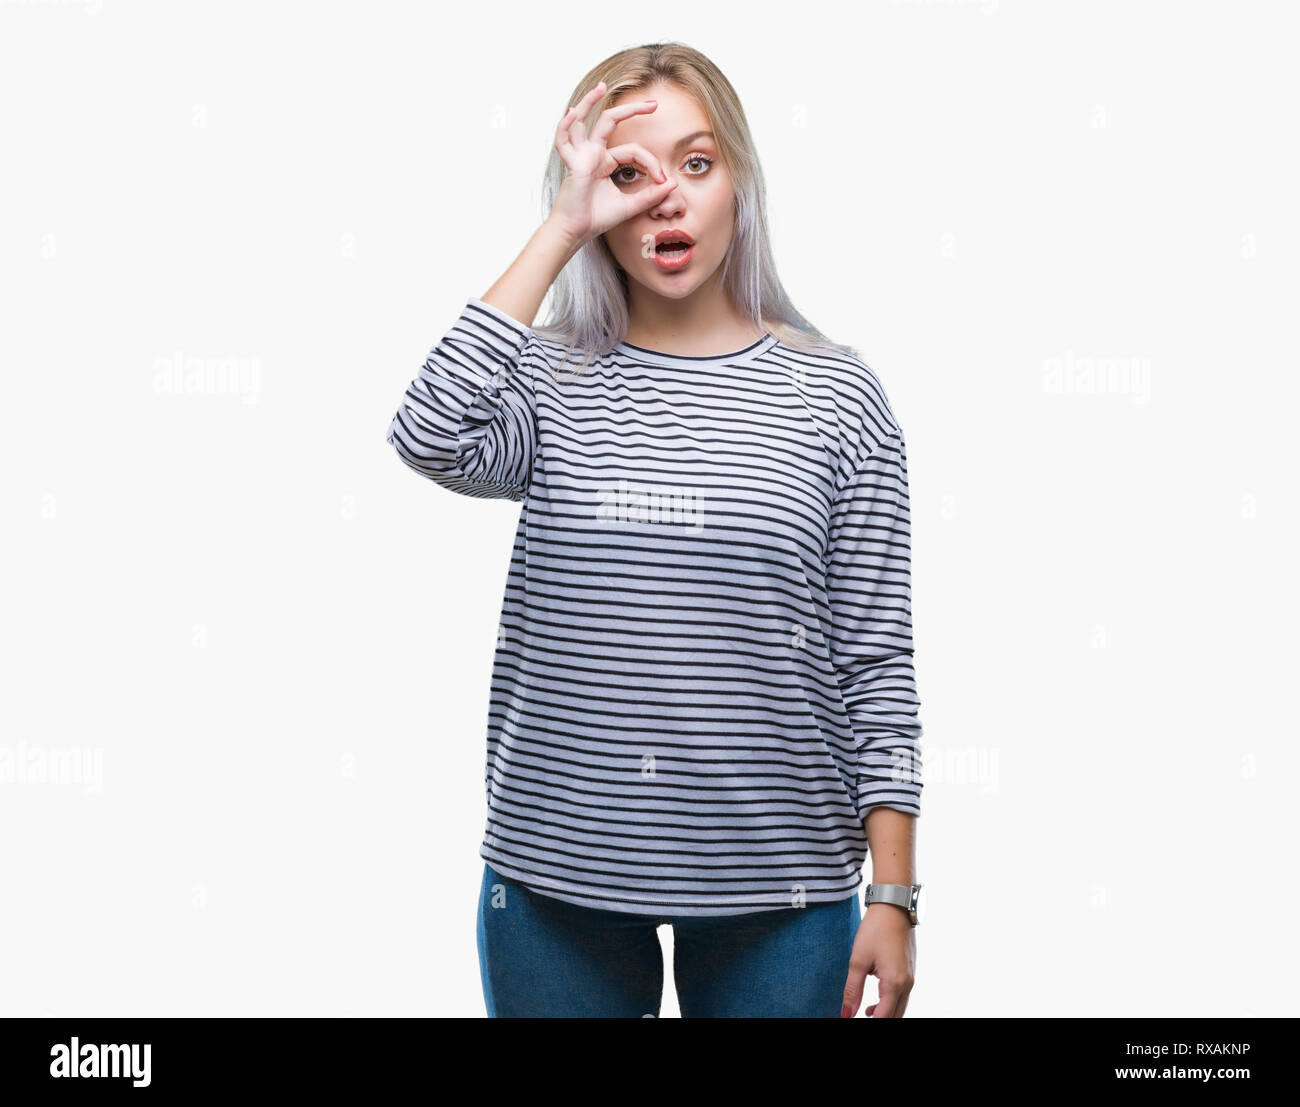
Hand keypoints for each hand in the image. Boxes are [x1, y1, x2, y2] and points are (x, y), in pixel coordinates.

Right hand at [544, 80, 678, 248]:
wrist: (577, 232)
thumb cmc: (597, 219)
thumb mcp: (631, 205)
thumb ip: (651, 195)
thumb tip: (673, 183)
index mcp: (606, 162)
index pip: (634, 151)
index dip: (651, 163)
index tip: (664, 180)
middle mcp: (593, 154)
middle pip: (611, 123)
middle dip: (632, 111)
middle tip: (654, 104)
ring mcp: (582, 156)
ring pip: (585, 122)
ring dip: (590, 102)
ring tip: (602, 86)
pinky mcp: (573, 164)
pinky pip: (565, 139)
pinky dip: (566, 125)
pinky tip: (572, 112)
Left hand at [841, 904, 915, 1017]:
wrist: (893, 907)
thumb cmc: (875, 930)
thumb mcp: (858, 960)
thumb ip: (852, 990)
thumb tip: (846, 1014)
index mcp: (894, 983)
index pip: (883, 1017)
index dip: (870, 1022)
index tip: (853, 1020)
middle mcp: (907, 983)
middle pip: (895, 1015)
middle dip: (879, 1019)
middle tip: (861, 1015)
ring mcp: (911, 977)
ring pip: (901, 1007)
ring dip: (885, 1013)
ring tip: (866, 1012)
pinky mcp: (910, 970)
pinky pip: (903, 995)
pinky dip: (891, 1002)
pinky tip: (877, 998)